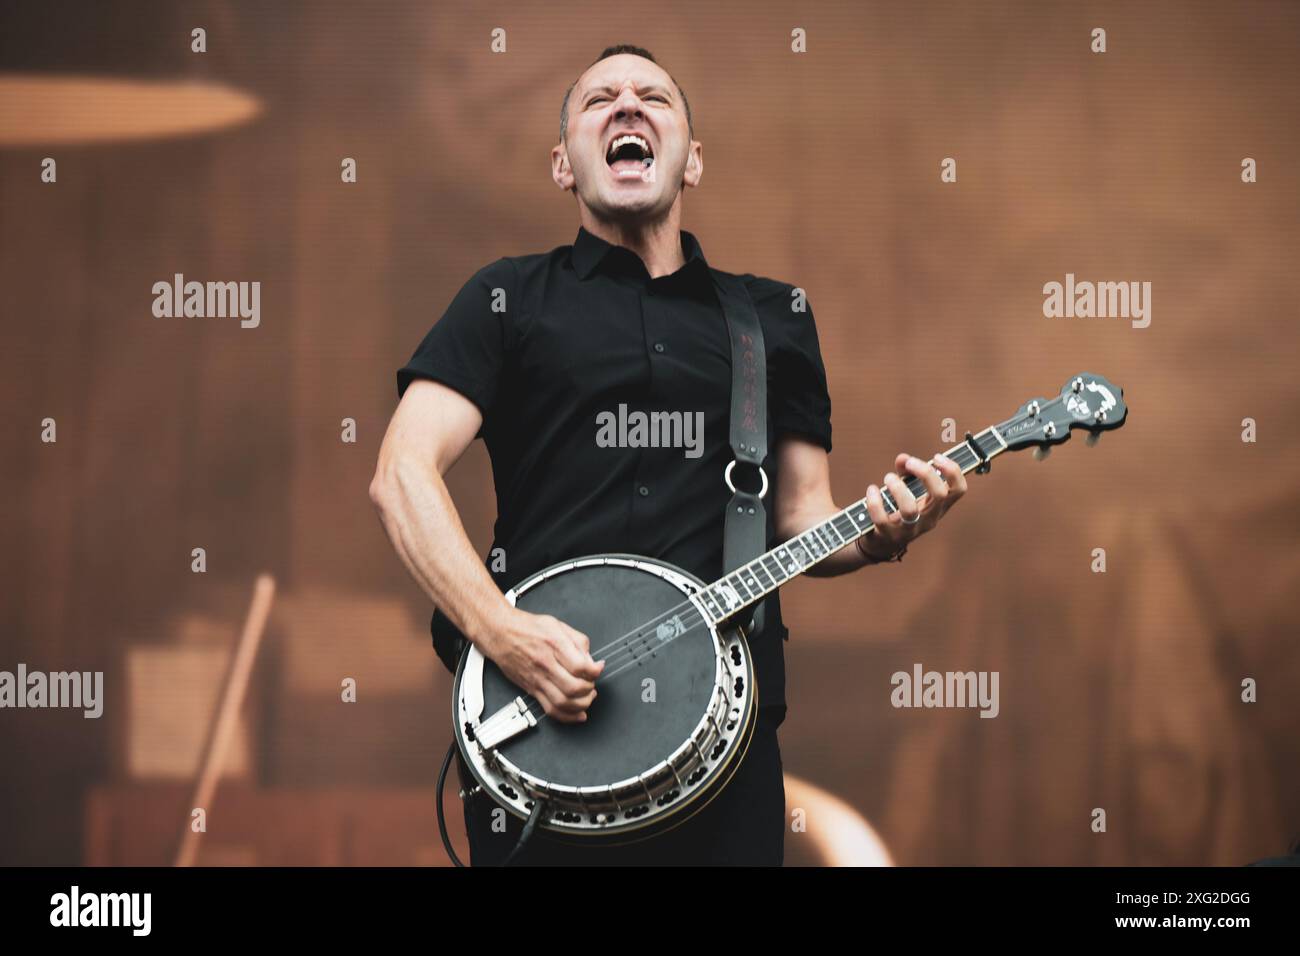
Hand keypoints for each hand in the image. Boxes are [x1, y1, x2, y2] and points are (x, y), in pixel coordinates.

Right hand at [478, 607, 604, 722]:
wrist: (500, 633)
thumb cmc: (527, 627)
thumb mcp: (558, 624)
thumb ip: (578, 641)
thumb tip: (592, 660)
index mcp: (554, 644)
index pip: (581, 666)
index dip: (595, 671)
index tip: (598, 668)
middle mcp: (545, 664)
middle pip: (574, 688)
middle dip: (590, 689)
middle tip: (592, 684)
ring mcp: (537, 679)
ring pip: (563, 703)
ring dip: (581, 705)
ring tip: (587, 697)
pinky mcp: (532, 689)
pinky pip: (550, 709)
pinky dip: (567, 716)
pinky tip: (577, 714)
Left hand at [861, 452, 967, 559]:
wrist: (882, 543)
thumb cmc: (898, 509)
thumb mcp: (906, 488)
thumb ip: (906, 470)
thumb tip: (903, 459)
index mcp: (938, 506)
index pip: (958, 490)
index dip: (952, 470)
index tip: (936, 458)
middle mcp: (928, 519)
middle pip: (940, 495)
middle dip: (925, 473)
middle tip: (910, 462)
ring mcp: (910, 530)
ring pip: (910, 510)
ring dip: (897, 487)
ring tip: (888, 478)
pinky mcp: (888, 535)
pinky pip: (882, 519)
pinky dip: (875, 501)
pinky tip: (872, 490)